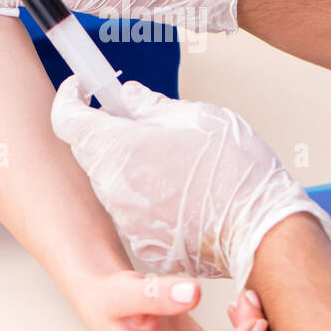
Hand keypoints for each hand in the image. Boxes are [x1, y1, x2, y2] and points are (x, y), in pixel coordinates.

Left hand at [52, 76, 330, 285]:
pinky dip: (148, 198)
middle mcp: (113, 186)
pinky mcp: (144, 243)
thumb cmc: (236, 172)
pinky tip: (182, 193)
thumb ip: (153, 106)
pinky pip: (135, 212)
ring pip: (113, 182)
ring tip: (172, 159)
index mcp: (119, 147)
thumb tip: (129, 97)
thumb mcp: (199, 118)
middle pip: (90, 151)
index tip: (82, 87)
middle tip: (138, 119)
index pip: (67, 118)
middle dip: (106, 131)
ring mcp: (127, 219)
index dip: (71, 98)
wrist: (263, 232)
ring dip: (130, 166)